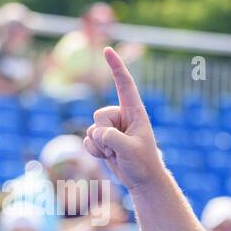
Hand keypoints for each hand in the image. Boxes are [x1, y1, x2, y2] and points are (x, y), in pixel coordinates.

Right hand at [84, 48, 163, 190]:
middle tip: (121, 149)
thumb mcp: (130, 150)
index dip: (116, 67)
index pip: (124, 84)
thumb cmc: (143, 164)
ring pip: (91, 130)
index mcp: (135, 112)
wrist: (142, 180)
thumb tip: (96, 133)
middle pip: (99, 116)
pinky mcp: (102, 138)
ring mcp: (110, 127)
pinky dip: (95, 152)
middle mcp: (121, 116)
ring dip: (101, 146)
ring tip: (118, 154)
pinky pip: (87, 140)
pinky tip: (108, 157)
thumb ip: (112, 138)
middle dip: (105, 135)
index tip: (108, 50)